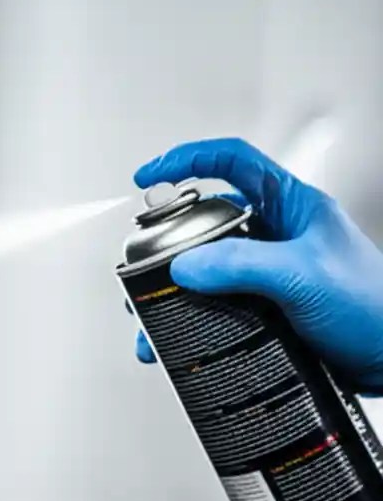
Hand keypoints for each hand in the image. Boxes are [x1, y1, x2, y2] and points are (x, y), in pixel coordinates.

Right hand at [130, 138, 382, 392]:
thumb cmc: (376, 307)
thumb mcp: (306, 275)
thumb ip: (243, 265)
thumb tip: (185, 264)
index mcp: (292, 206)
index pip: (233, 162)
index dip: (188, 160)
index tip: (149, 178)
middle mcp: (275, 236)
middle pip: (205, 223)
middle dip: (166, 244)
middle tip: (140, 265)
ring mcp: (267, 273)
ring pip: (203, 270)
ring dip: (170, 291)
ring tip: (150, 312)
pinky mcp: (262, 309)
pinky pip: (213, 307)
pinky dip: (187, 323)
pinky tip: (175, 340)